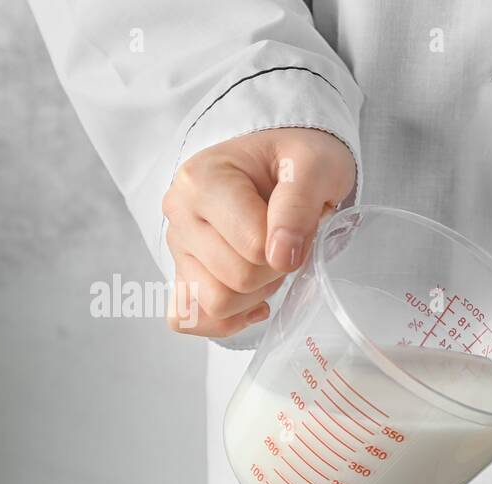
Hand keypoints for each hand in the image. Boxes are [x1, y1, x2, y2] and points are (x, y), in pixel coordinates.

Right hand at [160, 127, 356, 335]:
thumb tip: (280, 256)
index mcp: (201, 180)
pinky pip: (188, 318)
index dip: (289, 248)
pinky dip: (225, 319)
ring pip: (214, 303)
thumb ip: (298, 205)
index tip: (298, 223)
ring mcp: (178, 245)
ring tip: (268, 263)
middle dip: (274, 271)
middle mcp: (178, 212)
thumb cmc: (297, 158)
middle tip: (286, 243)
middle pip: (234, 280)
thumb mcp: (314, 165)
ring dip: (254, 295)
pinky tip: (253, 299)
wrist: (280, 156)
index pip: (253, 248)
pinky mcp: (182, 271)